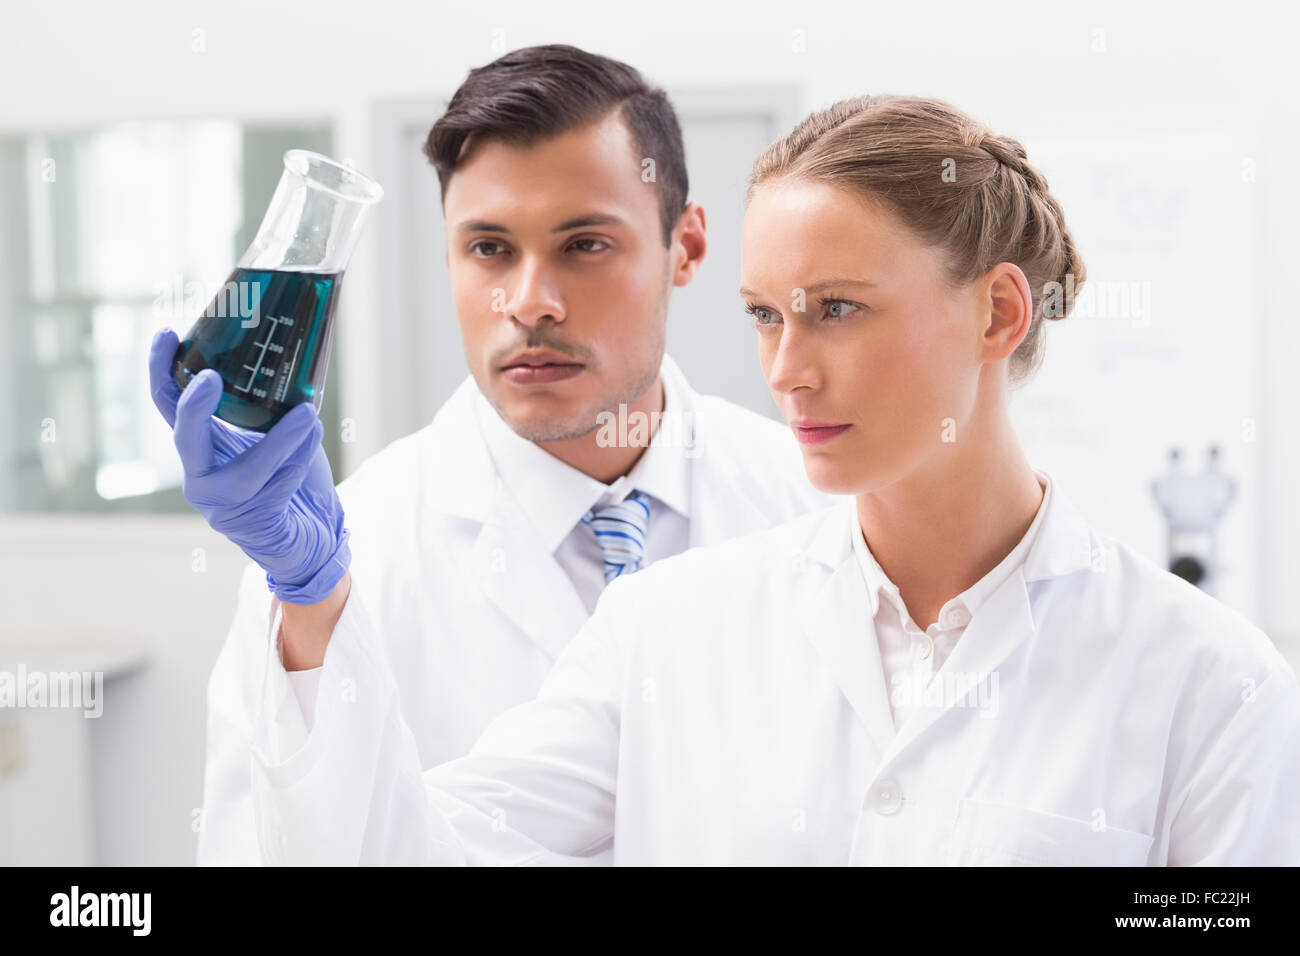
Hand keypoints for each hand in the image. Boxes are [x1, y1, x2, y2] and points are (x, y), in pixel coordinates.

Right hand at [148, 328, 350, 604]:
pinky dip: (300, 458)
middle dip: (194, 407)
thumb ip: (268, 407)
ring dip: (280, 438)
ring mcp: (223, 504)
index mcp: (201, 447)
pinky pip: (278, 487)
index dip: (162, 370)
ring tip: (308, 412)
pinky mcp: (254, 522)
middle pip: (185, 438)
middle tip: (210, 377)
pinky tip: (315, 436)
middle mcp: (201, 476)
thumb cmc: (287, 478)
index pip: (169, 406)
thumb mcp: (271, 435)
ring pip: (247, 469)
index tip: (168, 333)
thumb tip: (294, 354)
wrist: (305, 536)